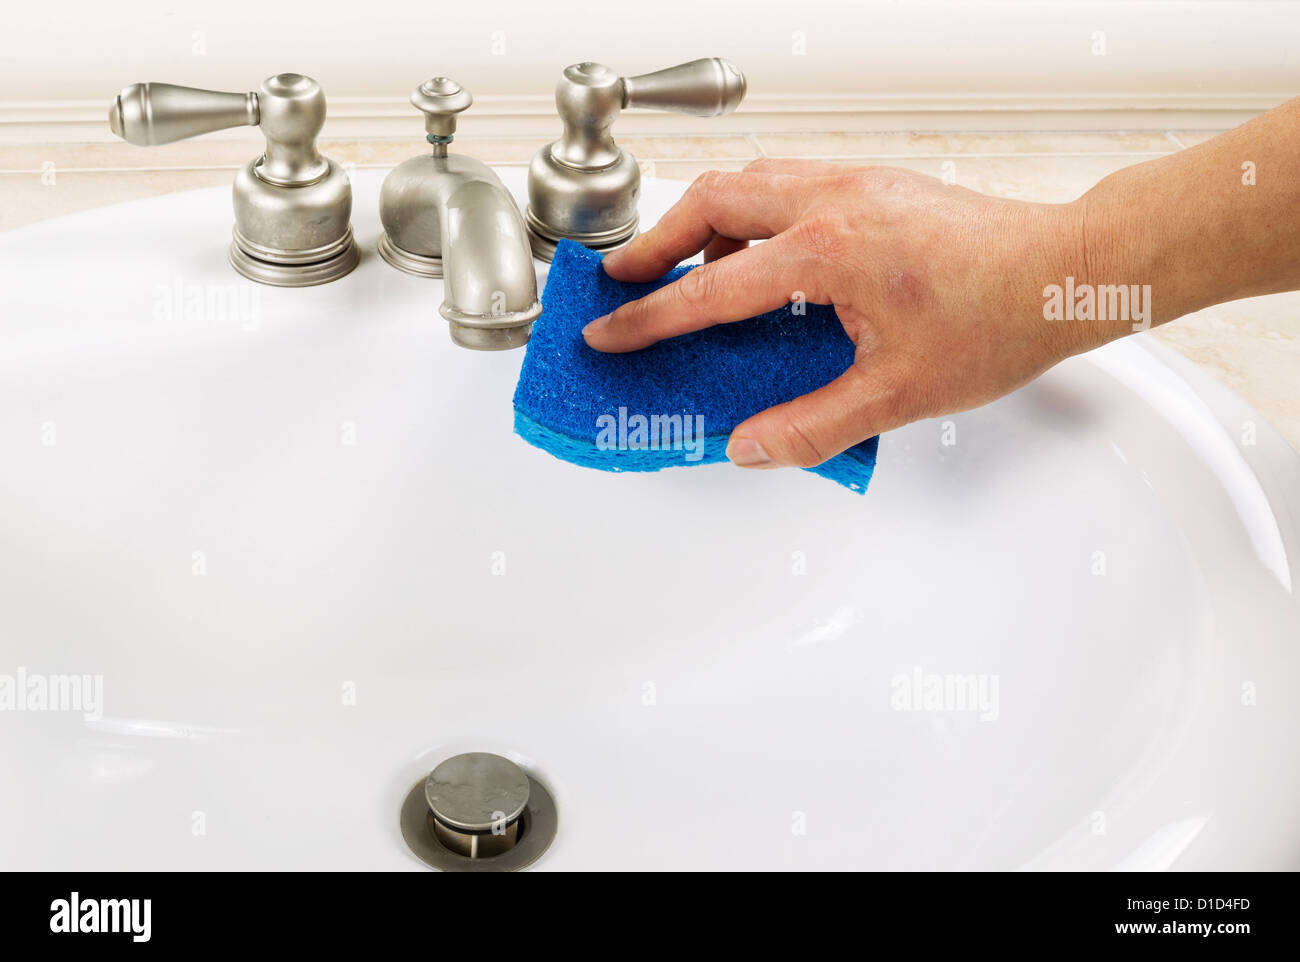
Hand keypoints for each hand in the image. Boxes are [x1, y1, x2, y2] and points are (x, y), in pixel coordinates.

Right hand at [583, 158, 1090, 468]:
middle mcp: (833, 200)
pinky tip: (759, 254)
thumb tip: (751, 448)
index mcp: (827, 252)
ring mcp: (856, 183)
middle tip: (624, 279)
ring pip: (749, 181)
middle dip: (656, 242)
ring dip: (703, 220)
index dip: (650, 319)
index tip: (609, 332)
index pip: (710, 289)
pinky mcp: (876, 183)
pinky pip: (788, 183)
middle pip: (711, 201)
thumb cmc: (999, 320)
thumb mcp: (898, 395)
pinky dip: (751, 213)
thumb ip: (813, 426)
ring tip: (682, 266)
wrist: (1067, 271)